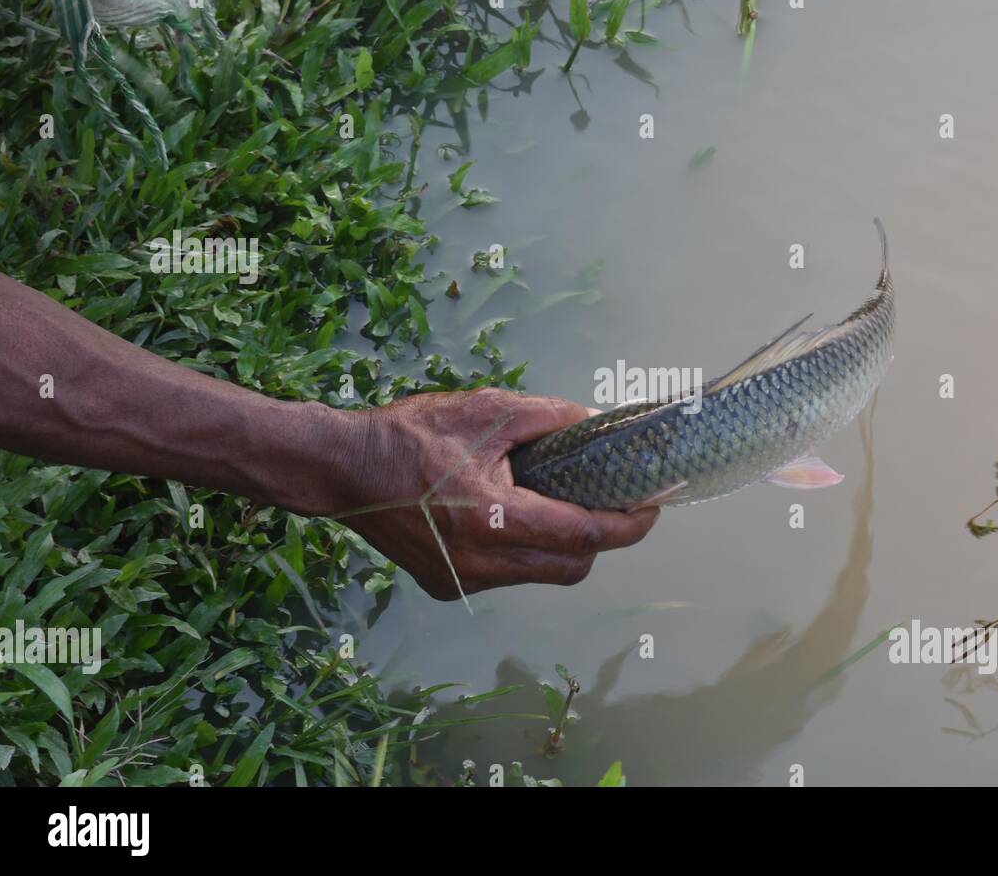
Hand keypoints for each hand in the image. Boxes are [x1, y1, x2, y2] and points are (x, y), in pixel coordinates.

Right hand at [330, 388, 659, 600]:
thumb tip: (598, 422)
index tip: (655, 504)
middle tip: (618, 502)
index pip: (584, 535)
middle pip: (573, 566)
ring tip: (565, 502)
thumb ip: (550, 418)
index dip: (629, 523)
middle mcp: (481, 563)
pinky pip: (510, 575)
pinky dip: (528, 551)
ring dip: (565, 545)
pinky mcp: (449, 586)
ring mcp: (464, 581)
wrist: (343, 470)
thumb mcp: (486, 411)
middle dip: (603, 538)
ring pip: (542, 574)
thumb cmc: (410, 435)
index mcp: (493, 520)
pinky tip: (519, 515)